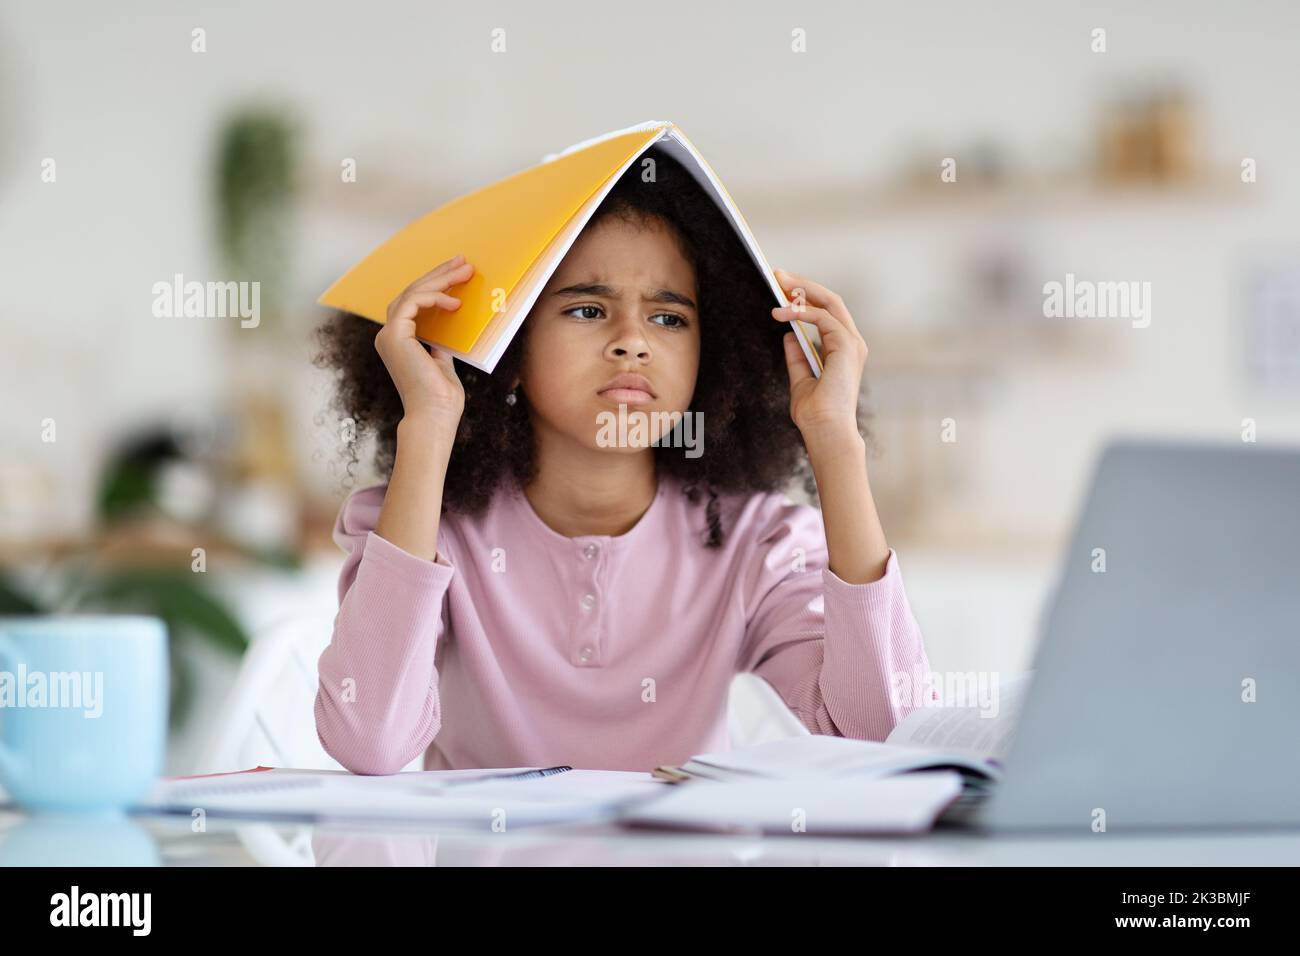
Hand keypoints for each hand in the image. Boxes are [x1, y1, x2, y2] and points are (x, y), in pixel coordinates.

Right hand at [376, 254, 473, 433]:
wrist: (435, 416)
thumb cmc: (441, 398)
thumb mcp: (443, 363)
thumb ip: (439, 344)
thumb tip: (447, 329)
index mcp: (398, 341)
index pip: (414, 303)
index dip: (436, 285)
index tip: (458, 274)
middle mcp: (389, 335)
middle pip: (412, 293)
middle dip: (439, 274)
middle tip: (462, 261)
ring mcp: (389, 334)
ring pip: (412, 293)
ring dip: (440, 279)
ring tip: (464, 270)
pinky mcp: (394, 334)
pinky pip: (413, 302)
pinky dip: (434, 297)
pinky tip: (455, 302)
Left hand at [770, 267, 867, 439]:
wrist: (825, 431)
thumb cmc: (815, 413)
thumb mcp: (800, 379)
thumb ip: (796, 357)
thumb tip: (788, 336)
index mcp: (843, 350)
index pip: (827, 312)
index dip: (805, 296)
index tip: (782, 287)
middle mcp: (852, 343)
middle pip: (830, 301)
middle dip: (803, 285)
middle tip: (778, 274)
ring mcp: (852, 344)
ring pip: (829, 302)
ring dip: (801, 292)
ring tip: (778, 286)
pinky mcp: (847, 347)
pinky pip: (823, 318)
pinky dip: (802, 312)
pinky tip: (783, 313)